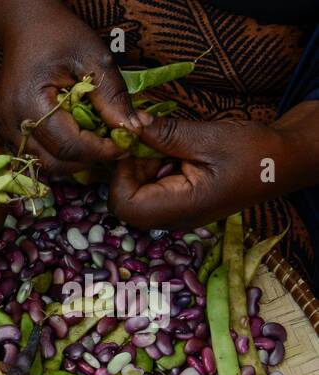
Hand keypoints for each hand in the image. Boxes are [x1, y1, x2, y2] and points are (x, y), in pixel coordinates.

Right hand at [0, 0, 137, 174]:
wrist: (26, 27)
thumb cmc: (60, 36)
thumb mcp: (95, 58)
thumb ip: (112, 97)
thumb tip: (132, 130)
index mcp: (29, 102)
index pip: (68, 146)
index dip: (101, 151)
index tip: (126, 144)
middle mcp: (10, 122)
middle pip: (54, 163)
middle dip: (88, 160)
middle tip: (114, 146)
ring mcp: (2, 128)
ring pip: (43, 164)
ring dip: (74, 160)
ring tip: (96, 142)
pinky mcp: (3, 129)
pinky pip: (33, 153)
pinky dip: (58, 153)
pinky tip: (75, 137)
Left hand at [108, 115, 297, 230]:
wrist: (285, 162)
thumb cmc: (254, 151)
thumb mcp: (208, 137)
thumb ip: (165, 135)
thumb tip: (129, 124)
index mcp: (182, 208)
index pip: (124, 204)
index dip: (120, 174)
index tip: (135, 146)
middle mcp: (174, 219)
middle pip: (125, 202)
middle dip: (130, 170)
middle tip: (153, 142)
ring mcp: (176, 215)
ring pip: (136, 195)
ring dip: (143, 168)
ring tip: (171, 147)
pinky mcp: (180, 205)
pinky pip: (151, 192)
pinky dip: (154, 170)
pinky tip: (176, 155)